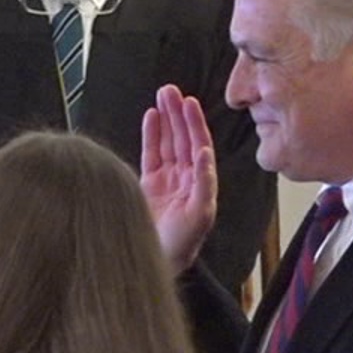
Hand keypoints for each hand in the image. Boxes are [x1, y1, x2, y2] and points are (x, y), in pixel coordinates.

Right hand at [140, 85, 218, 273]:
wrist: (156, 261)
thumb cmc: (182, 245)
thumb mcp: (199, 215)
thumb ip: (203, 183)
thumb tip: (204, 152)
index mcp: (201, 183)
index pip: (199, 145)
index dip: (194, 123)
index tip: (189, 103)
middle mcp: (185, 179)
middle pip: (183, 139)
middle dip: (178, 114)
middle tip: (171, 91)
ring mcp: (166, 181)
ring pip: (167, 142)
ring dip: (165, 119)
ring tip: (162, 96)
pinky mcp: (148, 186)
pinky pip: (151, 154)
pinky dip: (151, 135)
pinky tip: (151, 117)